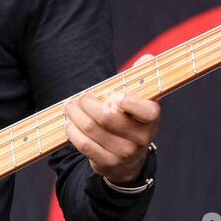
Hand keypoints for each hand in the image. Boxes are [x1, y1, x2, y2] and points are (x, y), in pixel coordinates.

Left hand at [64, 53, 160, 186]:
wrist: (129, 160)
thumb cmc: (130, 120)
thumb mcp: (139, 101)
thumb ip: (140, 78)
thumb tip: (147, 57)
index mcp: (151, 119)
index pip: (147, 110)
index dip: (130, 102)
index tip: (115, 95)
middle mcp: (141, 138)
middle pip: (107, 117)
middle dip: (87, 104)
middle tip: (79, 98)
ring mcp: (124, 153)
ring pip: (91, 129)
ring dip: (74, 115)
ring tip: (69, 107)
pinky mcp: (107, 163)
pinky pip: (83, 144)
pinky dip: (72, 131)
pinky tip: (69, 123)